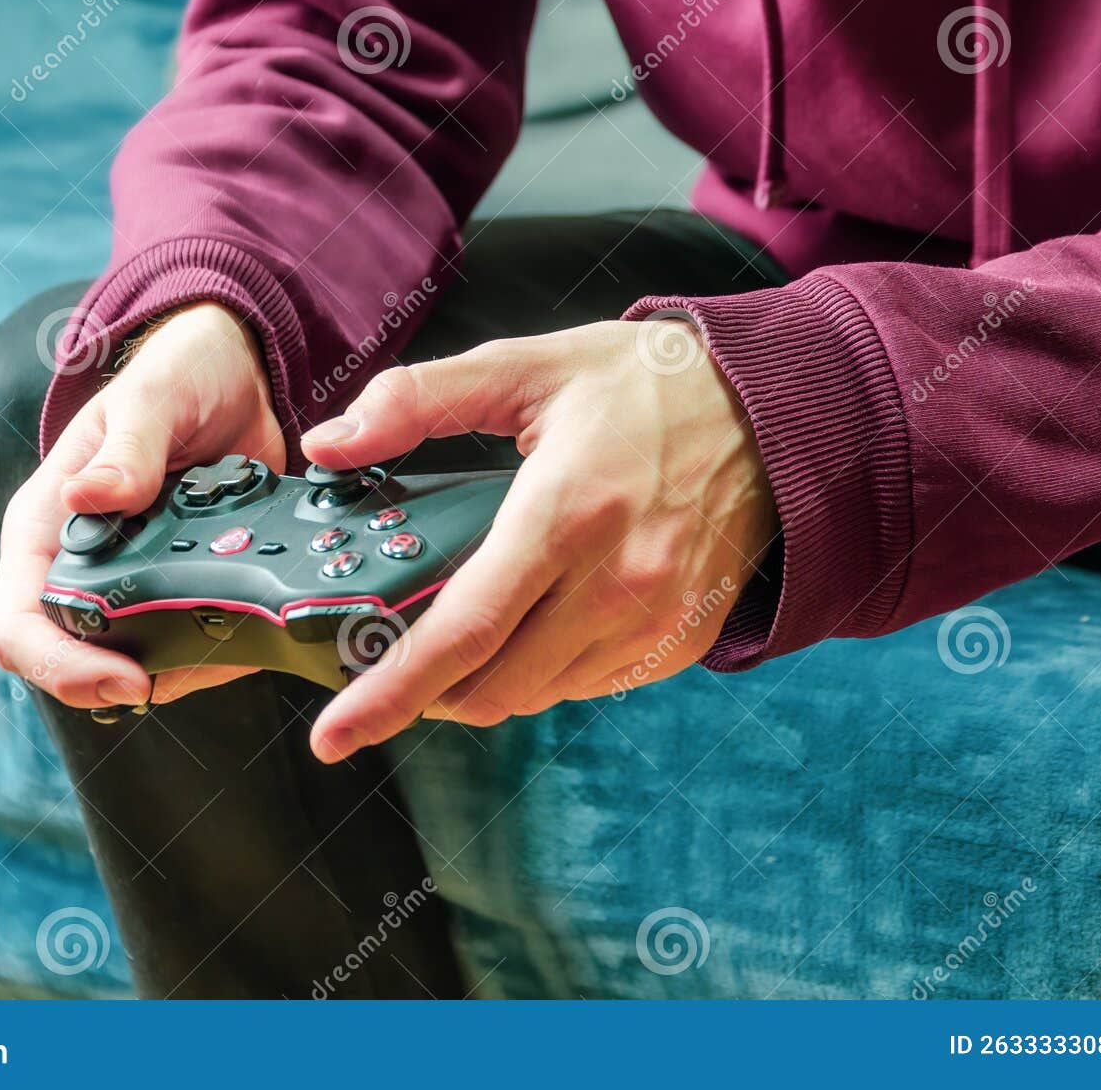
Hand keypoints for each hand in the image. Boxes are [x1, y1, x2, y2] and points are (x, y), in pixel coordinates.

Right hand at [0, 303, 284, 708]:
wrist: (235, 377)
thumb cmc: (175, 375)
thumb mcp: (152, 400)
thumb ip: (129, 448)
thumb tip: (91, 495)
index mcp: (46, 528)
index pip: (17, 626)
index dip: (60, 667)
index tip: (125, 677)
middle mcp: (82, 567)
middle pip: (75, 662)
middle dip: (126, 682)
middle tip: (196, 668)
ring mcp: (134, 585)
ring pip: (140, 663)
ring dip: (186, 671)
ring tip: (240, 646)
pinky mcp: (185, 589)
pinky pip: (192, 645)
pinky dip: (224, 652)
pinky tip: (260, 634)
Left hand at [300, 317, 778, 762]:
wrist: (770, 412)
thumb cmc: (643, 385)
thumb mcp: (526, 367)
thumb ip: (418, 401)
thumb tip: (330, 444)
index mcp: (567, 512)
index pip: (464, 631)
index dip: (390, 691)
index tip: (333, 733)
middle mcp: (617, 583)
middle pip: (491, 687)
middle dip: (426, 689)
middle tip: (393, 653)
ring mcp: (655, 621)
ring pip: (535, 695)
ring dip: (485, 679)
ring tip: (471, 622)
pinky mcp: (680, 642)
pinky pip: (585, 686)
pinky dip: (543, 670)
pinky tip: (540, 617)